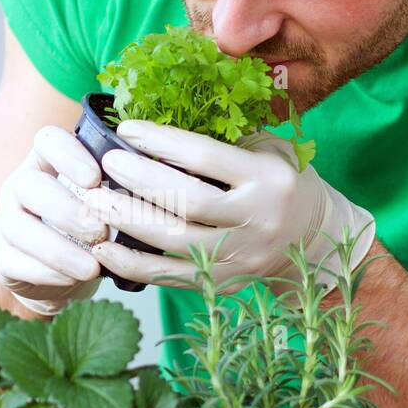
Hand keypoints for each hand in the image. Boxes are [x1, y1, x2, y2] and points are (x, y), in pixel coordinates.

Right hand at [0, 125, 109, 315]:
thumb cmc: (91, 229)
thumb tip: (150, 194)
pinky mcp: (3, 259)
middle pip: (29, 184)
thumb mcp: (104, 205)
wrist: (63, 274)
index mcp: (46, 162)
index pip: (47, 140)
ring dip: (59, 250)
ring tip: (92, 268)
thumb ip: (117, 193)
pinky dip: (48, 273)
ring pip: (19, 228)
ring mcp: (5, 222)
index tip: (95, 179)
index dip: (68, 155)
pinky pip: (17, 263)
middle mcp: (20, 186)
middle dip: (67, 211)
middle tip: (100, 233)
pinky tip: (73, 280)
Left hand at [80, 120, 374, 292]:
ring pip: (173, 241)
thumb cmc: (282, 184)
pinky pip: (170, 276)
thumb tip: (159, 123)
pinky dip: (133, 265)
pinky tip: (103, 249)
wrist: (316, 241)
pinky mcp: (225, 283)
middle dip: (137, 181)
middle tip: (103, 166)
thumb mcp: (268, 151)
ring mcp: (241, 256)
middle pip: (186, 200)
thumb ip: (224, 141)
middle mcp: (256, 219)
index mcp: (268, 179)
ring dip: (127, 221)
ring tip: (91, 202)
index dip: (161, 142)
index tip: (126, 129)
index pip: (205, 157)